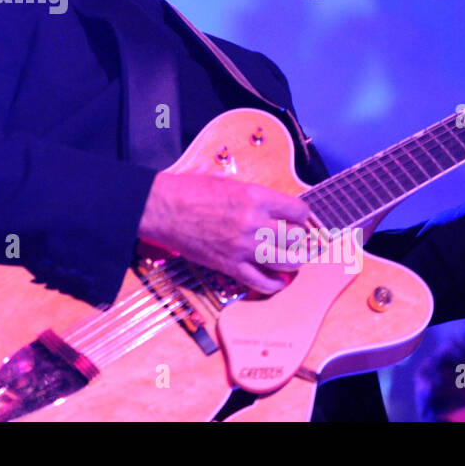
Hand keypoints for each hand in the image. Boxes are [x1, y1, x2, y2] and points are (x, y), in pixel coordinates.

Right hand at [138, 171, 312, 293]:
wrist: (162, 208)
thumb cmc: (190, 191)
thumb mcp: (227, 181)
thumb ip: (253, 194)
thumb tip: (272, 204)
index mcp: (255, 196)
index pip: (299, 211)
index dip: (301, 215)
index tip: (298, 219)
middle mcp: (254, 222)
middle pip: (297, 238)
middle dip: (298, 239)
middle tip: (294, 239)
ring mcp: (243, 247)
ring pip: (286, 262)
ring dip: (292, 261)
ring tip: (290, 259)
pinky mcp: (229, 266)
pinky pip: (262, 282)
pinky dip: (274, 284)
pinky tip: (277, 280)